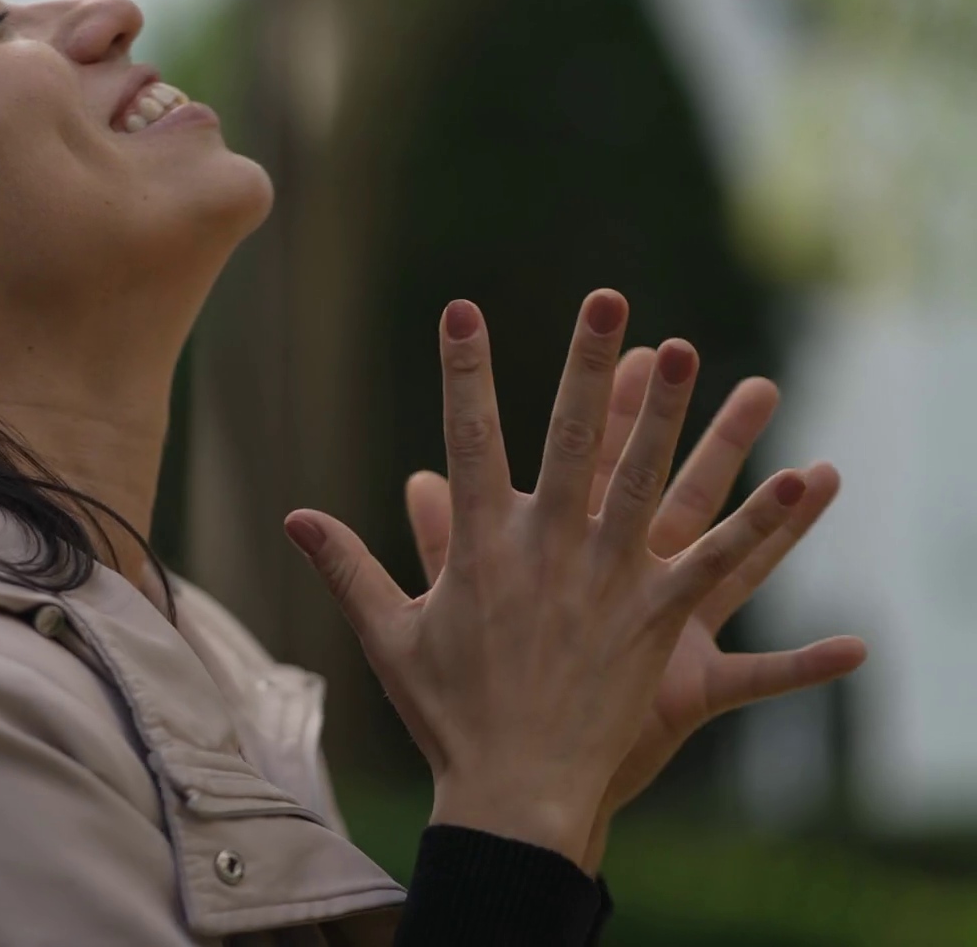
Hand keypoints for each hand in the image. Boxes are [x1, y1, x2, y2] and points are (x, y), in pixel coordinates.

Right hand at [283, 291, 812, 864]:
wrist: (515, 792)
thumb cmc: (447, 715)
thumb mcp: (389, 635)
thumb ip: (348, 566)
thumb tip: (292, 516)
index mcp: (479, 549)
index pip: (465, 440)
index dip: (463, 372)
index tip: (461, 310)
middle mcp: (545, 551)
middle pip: (569, 440)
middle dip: (586, 364)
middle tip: (605, 300)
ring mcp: (605, 581)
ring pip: (643, 481)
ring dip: (668, 414)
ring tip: (686, 351)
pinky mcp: (656, 618)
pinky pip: (715, 561)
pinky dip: (759, 522)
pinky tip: (798, 478)